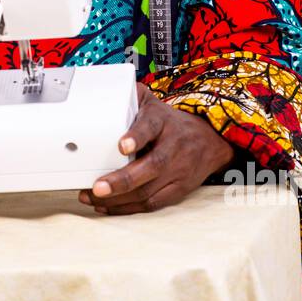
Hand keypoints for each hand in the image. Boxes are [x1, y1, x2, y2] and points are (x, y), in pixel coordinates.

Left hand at [78, 82, 235, 214]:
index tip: (122, 145)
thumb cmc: (170, 123)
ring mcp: (178, 171)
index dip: (137, 136)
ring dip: (118, 199)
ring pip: (148, 190)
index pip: (151, 126)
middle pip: (151, 166)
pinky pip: (152, 204)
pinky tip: (108, 206)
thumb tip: (106, 92)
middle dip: (122, 180)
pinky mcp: (179, 190)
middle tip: (97, 187)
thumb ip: (131, 95)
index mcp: (163, 121)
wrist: (209, 141)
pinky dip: (128, 208)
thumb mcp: (153, 103)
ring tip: (92, 197)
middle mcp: (173, 146)